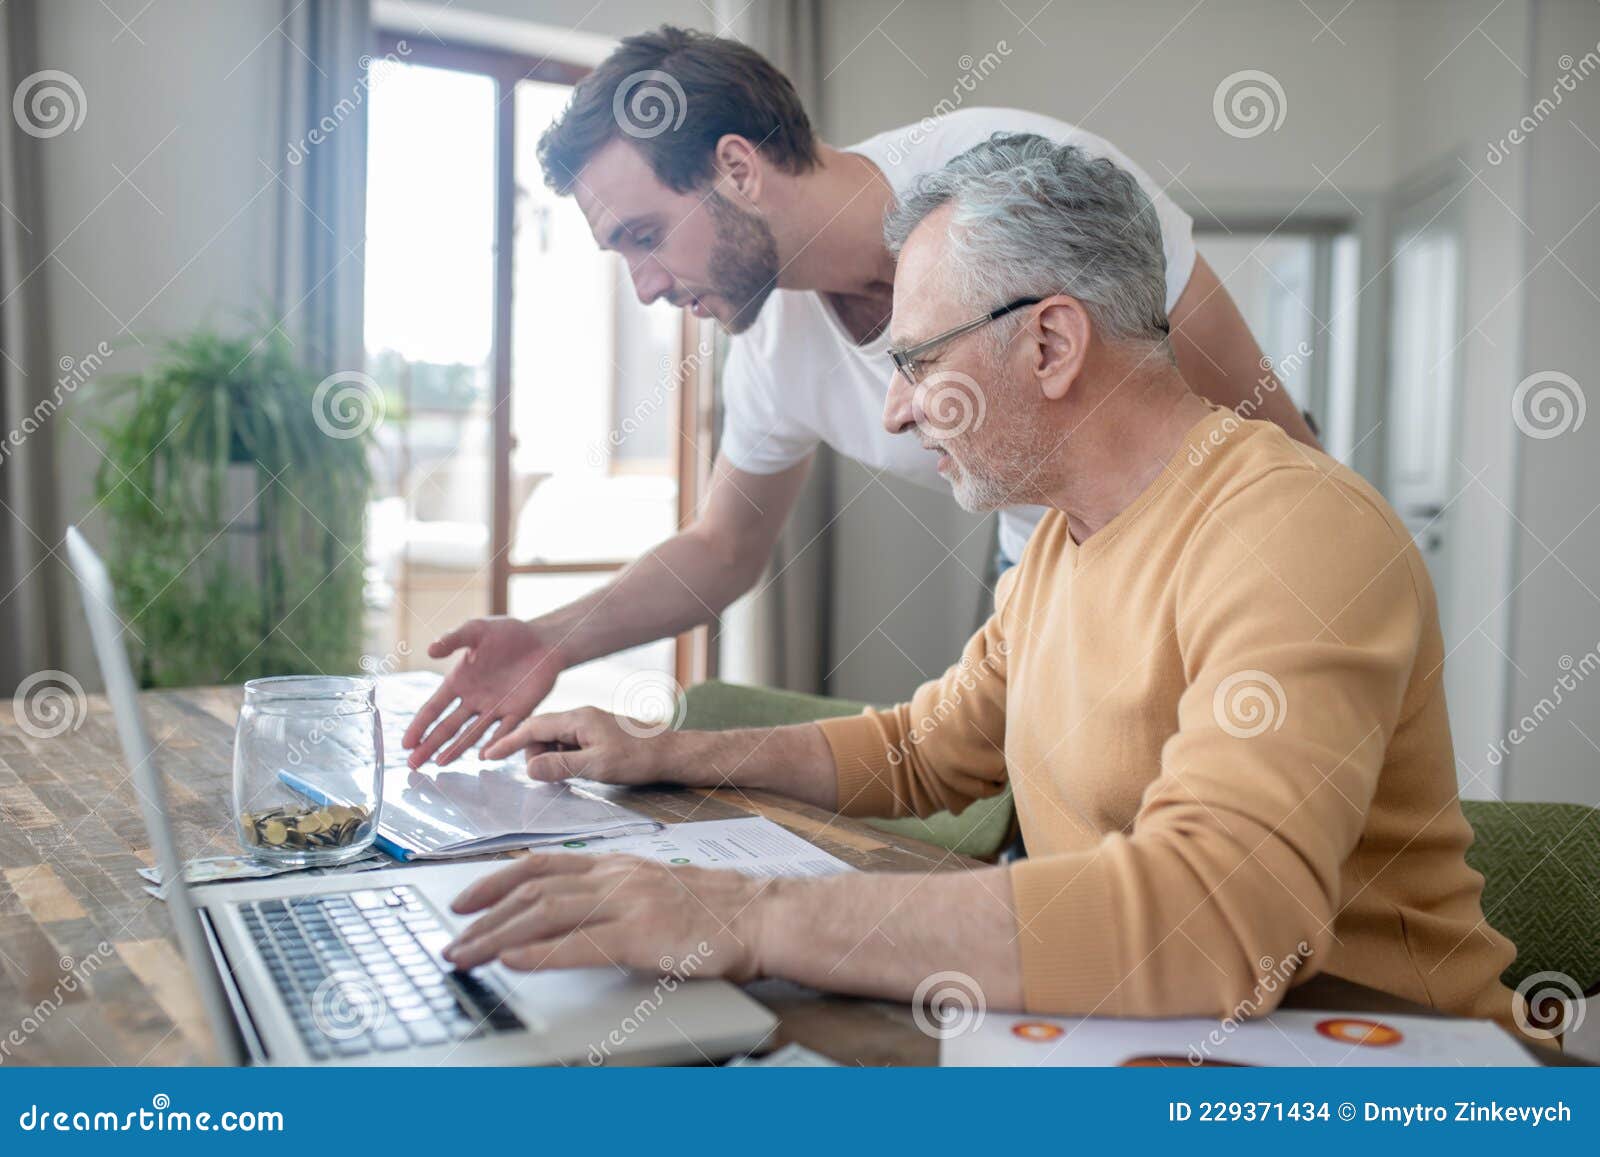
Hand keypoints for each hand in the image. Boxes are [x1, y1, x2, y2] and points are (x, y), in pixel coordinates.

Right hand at [402, 617, 565, 767]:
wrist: (544, 639)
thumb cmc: (508, 632)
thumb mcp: (477, 630)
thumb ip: (454, 639)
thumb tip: (430, 649)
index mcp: (460, 681)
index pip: (434, 708)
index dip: (420, 725)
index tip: (406, 743)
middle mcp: (474, 699)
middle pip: (448, 727)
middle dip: (430, 745)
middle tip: (413, 765)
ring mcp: (496, 708)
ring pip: (472, 733)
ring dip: (456, 749)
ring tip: (440, 764)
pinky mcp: (519, 712)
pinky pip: (505, 731)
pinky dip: (495, 743)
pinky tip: (483, 756)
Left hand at [443, 852, 775, 978]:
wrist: (759, 914)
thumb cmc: (710, 907)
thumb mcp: (649, 886)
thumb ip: (608, 891)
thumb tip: (562, 909)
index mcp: (614, 864)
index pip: (539, 864)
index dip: (493, 880)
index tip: (462, 899)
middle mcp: (614, 877)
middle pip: (532, 889)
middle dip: (483, 916)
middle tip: (451, 940)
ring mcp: (627, 904)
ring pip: (545, 913)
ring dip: (497, 936)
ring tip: (466, 954)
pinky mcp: (642, 936)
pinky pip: (580, 944)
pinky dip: (539, 953)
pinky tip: (513, 962)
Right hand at [493, 706, 690, 784]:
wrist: (670, 753)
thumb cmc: (637, 759)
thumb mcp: (596, 766)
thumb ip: (561, 766)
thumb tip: (529, 769)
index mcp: (578, 718)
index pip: (533, 727)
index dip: (508, 741)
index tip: (487, 755)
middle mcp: (581, 716)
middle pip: (541, 731)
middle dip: (532, 753)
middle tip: (542, 778)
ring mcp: (589, 724)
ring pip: (554, 739)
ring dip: (548, 757)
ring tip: (560, 777)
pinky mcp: (597, 734)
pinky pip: (568, 743)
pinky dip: (562, 757)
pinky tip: (573, 771)